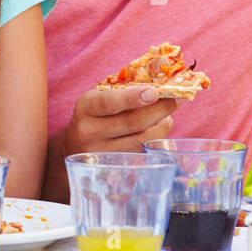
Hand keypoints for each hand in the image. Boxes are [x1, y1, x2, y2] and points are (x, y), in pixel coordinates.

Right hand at [60, 86, 179, 156]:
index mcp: (86, 107)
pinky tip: (159, 128)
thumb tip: (161, 85)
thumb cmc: (95, 115)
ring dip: (162, 125)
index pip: (109, 102)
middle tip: (177, 99)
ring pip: (142, 140)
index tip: (154, 92)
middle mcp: (90, 132)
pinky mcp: (114, 166)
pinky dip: (156, 139)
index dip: (132, 98)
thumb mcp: (99, 98)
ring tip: (169, 114)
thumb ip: (123, 91)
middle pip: (132, 122)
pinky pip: (142, 152)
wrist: (73, 147)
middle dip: (160, 109)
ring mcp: (102, 153)